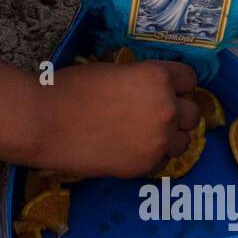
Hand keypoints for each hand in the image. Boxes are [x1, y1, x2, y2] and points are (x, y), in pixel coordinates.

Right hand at [30, 60, 200, 178]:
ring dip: (168, 138)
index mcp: (157, 77)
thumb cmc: (70, 88)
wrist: (45, 121)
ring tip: (141, 136)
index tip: (164, 89)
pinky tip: (127, 150)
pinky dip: (150, 157)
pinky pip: (162, 162)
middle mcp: (166, 109)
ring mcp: (158, 141)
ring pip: (183, 141)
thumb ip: (140, 81)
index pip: (189, 79)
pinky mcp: (145, 166)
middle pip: (192, 114)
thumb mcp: (113, 71)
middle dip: (176, 113)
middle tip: (152, 115)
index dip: (175, 84)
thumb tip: (149, 90)